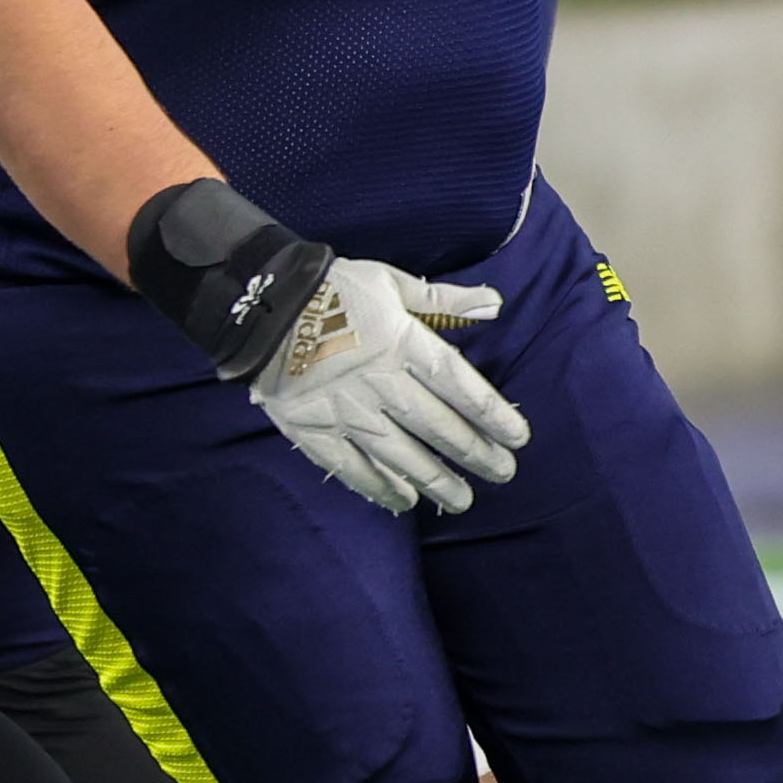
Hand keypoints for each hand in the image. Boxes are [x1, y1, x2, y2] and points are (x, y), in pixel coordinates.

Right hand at [249, 257, 528, 514]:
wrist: (264, 305)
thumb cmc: (336, 289)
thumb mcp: (391, 282)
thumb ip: (444, 300)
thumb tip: (496, 303)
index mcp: (403, 344)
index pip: (460, 386)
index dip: (493, 415)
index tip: (519, 437)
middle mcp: (382, 384)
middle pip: (438, 427)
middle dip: (475, 454)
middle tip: (503, 474)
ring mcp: (348, 412)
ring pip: (401, 455)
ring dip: (435, 481)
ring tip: (461, 500)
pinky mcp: (316, 430)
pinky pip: (353, 467)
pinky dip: (379, 487)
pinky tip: (403, 501)